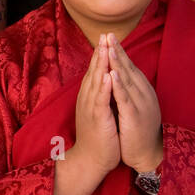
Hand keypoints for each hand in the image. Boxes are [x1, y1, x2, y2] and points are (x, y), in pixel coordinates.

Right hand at [71, 36, 122, 179]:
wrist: (91, 160)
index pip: (95, 71)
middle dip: (100, 53)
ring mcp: (91, 108)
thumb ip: (101, 96)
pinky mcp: (96, 119)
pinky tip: (107, 75)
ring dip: (100, 65)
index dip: (100, 55)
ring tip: (104, 47)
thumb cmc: (98, 137)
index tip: (106, 38)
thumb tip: (107, 81)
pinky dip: (103, 87)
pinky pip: (100, 100)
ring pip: (95, 82)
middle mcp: (87, 99)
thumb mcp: (99, 111)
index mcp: (90, 97)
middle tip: (104, 34)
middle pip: (94, 71)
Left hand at [105, 35, 163, 172]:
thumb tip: (119, 75)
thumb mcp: (132, 105)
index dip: (119, 52)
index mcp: (140, 91)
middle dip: (117, 51)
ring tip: (109, 47)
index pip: (128, 67)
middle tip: (108, 34)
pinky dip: (119, 86)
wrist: (146, 154)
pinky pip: (125, 99)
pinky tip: (113, 74)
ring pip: (127, 80)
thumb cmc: (137, 130)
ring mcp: (139, 104)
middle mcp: (142, 94)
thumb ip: (127, 90)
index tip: (109, 37)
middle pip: (128, 69)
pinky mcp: (134, 117)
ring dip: (118, 63)